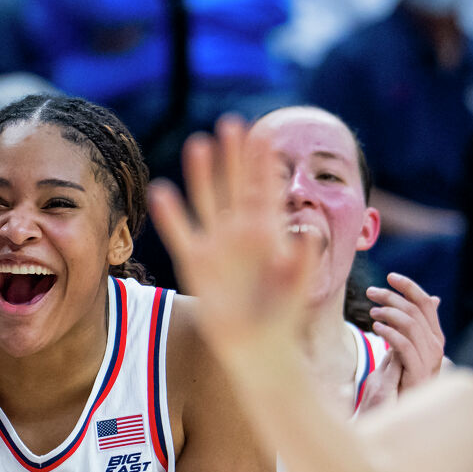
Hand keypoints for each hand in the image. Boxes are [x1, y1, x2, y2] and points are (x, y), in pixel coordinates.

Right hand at [149, 116, 322, 362]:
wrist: (258, 348)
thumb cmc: (283, 317)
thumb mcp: (297, 287)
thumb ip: (303, 261)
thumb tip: (311, 234)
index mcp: (269, 234)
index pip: (265, 190)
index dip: (263, 163)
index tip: (263, 133)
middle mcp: (242, 234)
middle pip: (236, 186)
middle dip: (234, 156)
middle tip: (232, 123)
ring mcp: (217, 246)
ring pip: (208, 202)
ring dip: (204, 175)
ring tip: (200, 143)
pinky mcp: (196, 265)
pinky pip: (181, 235)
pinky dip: (171, 215)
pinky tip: (161, 191)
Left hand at [365, 272, 445, 395]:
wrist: (404, 410)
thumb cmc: (404, 378)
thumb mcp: (409, 347)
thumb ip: (417, 325)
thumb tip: (434, 299)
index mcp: (435, 335)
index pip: (425, 302)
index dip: (408, 286)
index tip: (389, 276)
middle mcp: (436, 344)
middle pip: (414, 310)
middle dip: (391, 297)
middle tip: (370, 293)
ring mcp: (429, 358)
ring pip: (409, 324)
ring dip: (387, 313)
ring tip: (371, 313)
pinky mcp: (418, 371)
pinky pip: (404, 344)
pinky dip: (389, 332)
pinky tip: (375, 328)